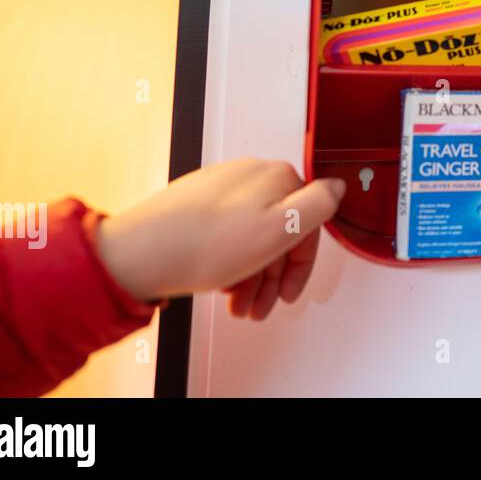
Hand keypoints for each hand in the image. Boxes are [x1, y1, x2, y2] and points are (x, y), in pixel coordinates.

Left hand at [96, 158, 345, 319]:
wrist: (142, 253)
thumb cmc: (206, 245)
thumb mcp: (280, 228)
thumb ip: (319, 204)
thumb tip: (338, 187)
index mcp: (278, 178)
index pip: (309, 223)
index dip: (301, 265)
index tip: (289, 289)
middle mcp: (252, 176)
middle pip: (279, 230)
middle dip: (273, 274)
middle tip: (259, 303)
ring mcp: (223, 187)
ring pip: (252, 234)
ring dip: (252, 273)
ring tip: (238, 300)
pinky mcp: (199, 200)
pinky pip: (228, 232)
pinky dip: (231, 259)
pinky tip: (222, 281)